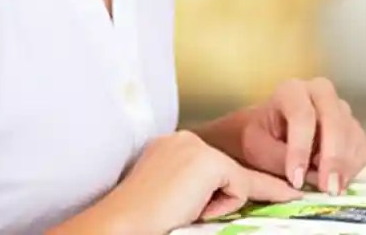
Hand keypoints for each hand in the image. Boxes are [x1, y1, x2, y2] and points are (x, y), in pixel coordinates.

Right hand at [103, 131, 300, 231]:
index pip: (210, 166)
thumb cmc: (141, 219)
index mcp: (171, 147)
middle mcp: (184, 140)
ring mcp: (197, 147)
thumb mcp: (170, 193)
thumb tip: (231, 192)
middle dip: (222, 195)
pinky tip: (194, 209)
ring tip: (184, 211)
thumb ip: (194, 185)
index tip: (228, 190)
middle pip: (226, 170)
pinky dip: (226, 205)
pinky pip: (243, 186)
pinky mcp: (209, 161)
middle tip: (189, 208)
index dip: (223, 184)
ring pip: (236, 179)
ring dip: (218, 203)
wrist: (122, 225)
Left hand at [238, 77, 365, 194]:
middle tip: (327, 187)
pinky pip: (361, 146)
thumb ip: (277, 158)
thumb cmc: (259, 136)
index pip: (301, 115)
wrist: (268, 132)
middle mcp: (321, 93)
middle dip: (332, 157)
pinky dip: (353, 167)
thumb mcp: (255, 146)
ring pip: (351, 134)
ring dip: (344, 165)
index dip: (300, 149)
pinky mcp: (352, 126)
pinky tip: (338, 182)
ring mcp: (340, 108)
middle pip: (334, 120)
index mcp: (291, 91)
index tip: (296, 179)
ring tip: (329, 189)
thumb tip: (305, 174)